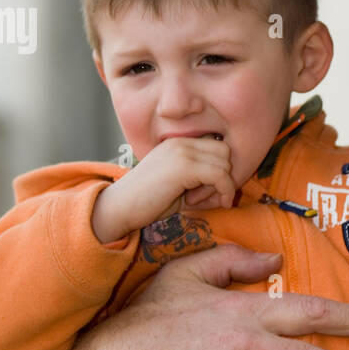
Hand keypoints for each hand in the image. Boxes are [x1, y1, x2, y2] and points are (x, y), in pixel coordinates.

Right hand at [91, 137, 237, 242]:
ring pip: (225, 163)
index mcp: (179, 143)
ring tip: (193, 200)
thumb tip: (229, 193)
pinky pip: (220, 176)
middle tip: (202, 197)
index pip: (218, 147)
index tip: (207, 192)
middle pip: (225, 152)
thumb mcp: (180, 189)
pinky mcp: (184, 166)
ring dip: (217, 186)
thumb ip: (203, 185)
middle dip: (222, 176)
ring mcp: (182, 152)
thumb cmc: (148, 202)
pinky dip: (219, 192)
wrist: (119, 207)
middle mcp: (181, 142)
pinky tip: (197, 203)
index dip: (219, 170)